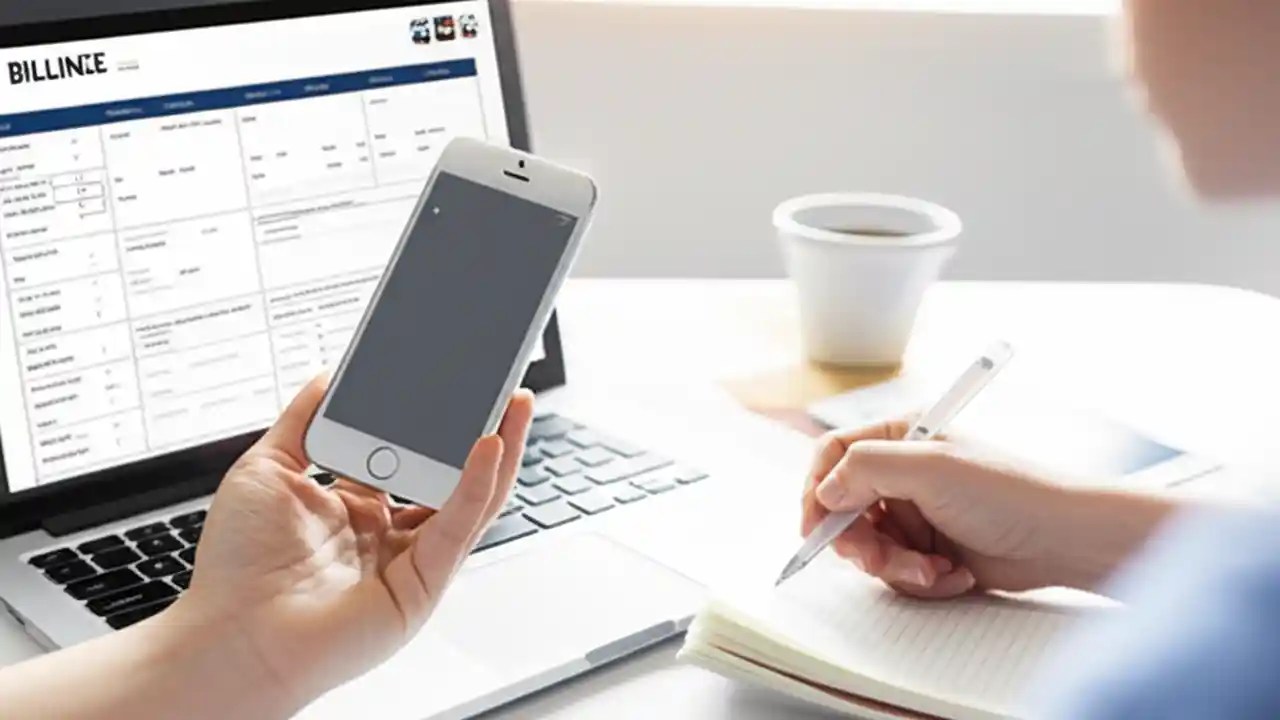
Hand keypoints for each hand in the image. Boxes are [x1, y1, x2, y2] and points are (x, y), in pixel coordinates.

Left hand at [171, 375, 533, 710]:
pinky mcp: (422, 585)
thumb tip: (331, 376)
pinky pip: (459, 528)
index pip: (411, 454)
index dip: (435, 419)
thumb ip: (304, 420)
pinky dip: (478, 485)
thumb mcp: (267, 468)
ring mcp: (410, 561)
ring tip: (515, 405)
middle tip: (500, 386)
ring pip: (472, 500)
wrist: (230, 634)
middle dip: (484, 430)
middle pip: (452, 474)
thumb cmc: (237, 568)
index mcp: (356, 509)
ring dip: (501, 451)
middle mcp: (389, 535)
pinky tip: (489, 447)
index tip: (452, 381)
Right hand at [802, 418, 1175, 597]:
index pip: (833, 456)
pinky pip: (898, 571)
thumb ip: (866, 469)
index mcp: (900, 437)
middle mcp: (903, 473)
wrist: (1064, 540)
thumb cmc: (1010, 492)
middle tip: (879, 559)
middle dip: (862, 542)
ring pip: (870, 547)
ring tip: (933, 569)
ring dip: (897, 565)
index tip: (815, 527)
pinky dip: (921, 578)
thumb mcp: (930, 467)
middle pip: (844, 509)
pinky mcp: (930, 549)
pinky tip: (953, 573)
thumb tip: (825, 492)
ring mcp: (916, 512)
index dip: (817, 491)